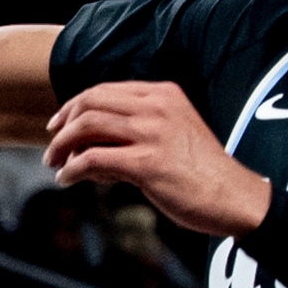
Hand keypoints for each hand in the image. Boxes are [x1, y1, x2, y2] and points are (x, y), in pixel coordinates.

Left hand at [44, 79, 270, 241]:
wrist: (235, 197)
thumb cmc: (204, 173)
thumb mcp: (173, 134)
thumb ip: (134, 134)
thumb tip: (89, 150)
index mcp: (163, 94)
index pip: (105, 90)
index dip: (75, 105)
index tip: (60, 123)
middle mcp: (156, 107)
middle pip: (90, 102)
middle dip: (63, 123)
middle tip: (52, 145)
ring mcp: (152, 133)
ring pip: (87, 126)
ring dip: (62, 146)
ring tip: (55, 164)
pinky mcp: (146, 163)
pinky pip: (94, 159)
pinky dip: (73, 169)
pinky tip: (67, 179)